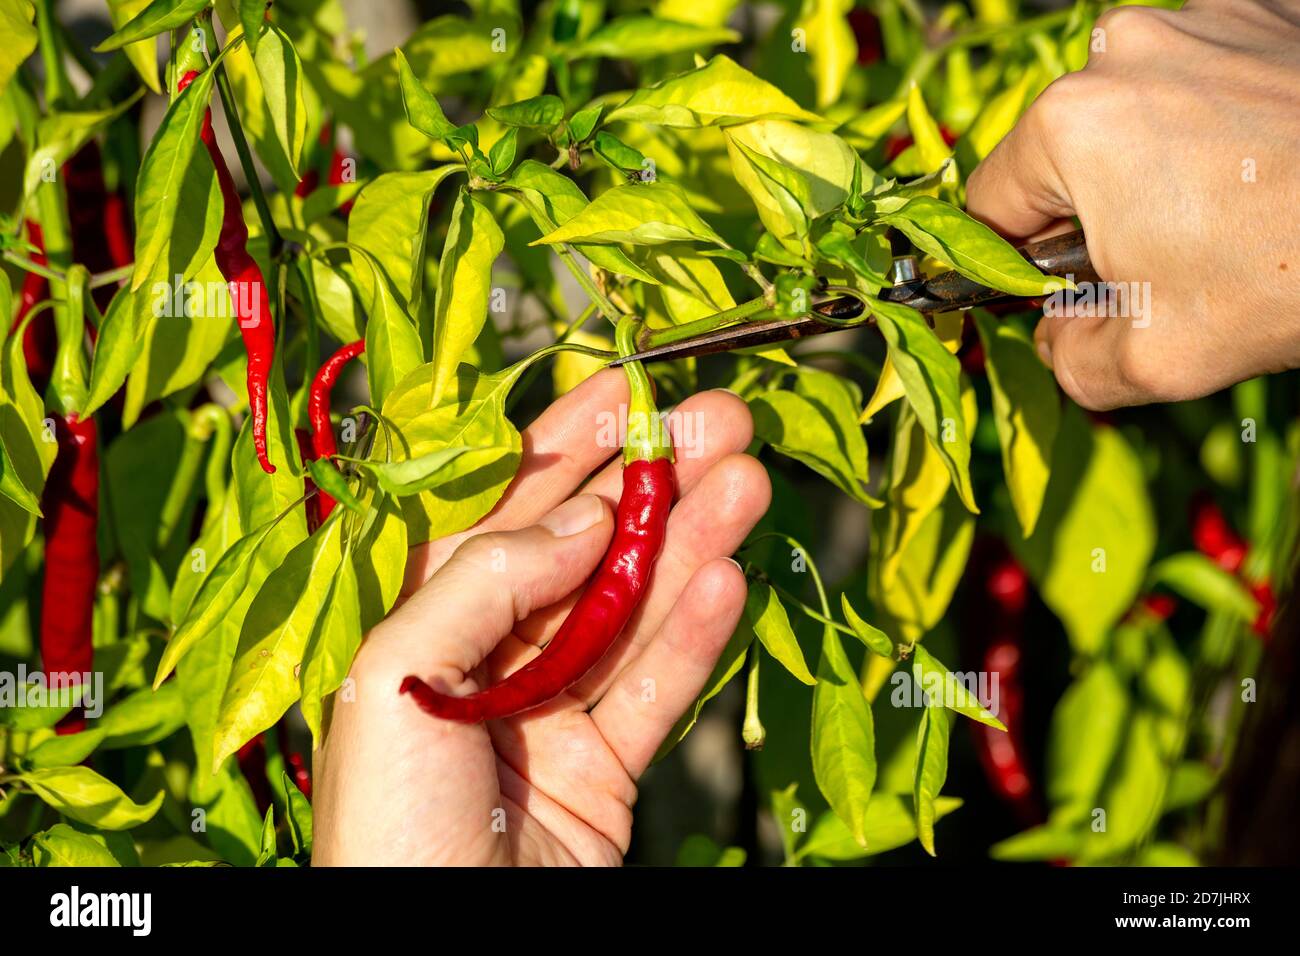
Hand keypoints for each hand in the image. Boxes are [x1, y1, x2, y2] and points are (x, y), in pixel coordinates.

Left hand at [311, 371, 769, 864]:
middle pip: (584, 544)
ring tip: (749, 482)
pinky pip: (656, 686)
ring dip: (691, 541)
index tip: (629, 391)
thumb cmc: (384, 824)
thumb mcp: (395, 676)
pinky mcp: (605, 763)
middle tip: (723, 423)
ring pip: (632, 606)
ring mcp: (551, 705)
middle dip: (652, 479)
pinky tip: (730, 578)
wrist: (438, 947)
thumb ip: (484, 582)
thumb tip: (581, 520)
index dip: (564, 443)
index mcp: (420, 618)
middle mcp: (490, 650)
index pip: (499, 506)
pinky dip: (694, 633)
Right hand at [965, 0, 1299, 408]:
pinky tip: (1263, 169)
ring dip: (1155, 165)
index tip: (1047, 292)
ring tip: (1223, 214)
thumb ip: (1066, 359)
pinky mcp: (1267, 11)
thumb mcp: (1153, 360)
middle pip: (1064, 156)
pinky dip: (1218, 124)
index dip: (1006, 263)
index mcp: (1071, 123)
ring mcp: (1202, 18)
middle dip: (1094, 214)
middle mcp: (1125, 49)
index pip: (988, 205)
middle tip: (1158, 263)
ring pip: (1135, 113)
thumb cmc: (1288, 275)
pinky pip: (1205, 79)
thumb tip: (1056, 334)